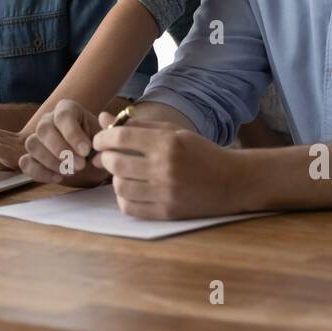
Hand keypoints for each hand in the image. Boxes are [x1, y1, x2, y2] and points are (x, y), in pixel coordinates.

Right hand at [19, 99, 109, 186]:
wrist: (92, 158)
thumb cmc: (98, 144)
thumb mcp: (106, 137)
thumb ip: (106, 136)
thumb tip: (102, 138)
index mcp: (67, 109)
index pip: (63, 116)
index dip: (73, 134)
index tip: (87, 151)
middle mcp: (48, 120)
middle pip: (44, 129)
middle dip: (62, 150)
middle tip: (80, 165)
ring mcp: (37, 137)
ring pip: (32, 144)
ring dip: (51, 161)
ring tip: (71, 170)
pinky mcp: (32, 156)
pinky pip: (25, 162)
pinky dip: (40, 172)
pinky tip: (59, 177)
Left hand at [93, 119, 247, 219]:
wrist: (232, 181)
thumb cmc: (200, 152)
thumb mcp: (173, 132)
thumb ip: (138, 125)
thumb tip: (103, 118)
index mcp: (167, 142)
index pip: (120, 138)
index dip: (103, 138)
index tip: (99, 141)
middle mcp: (166, 167)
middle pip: (116, 163)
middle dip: (106, 158)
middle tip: (108, 157)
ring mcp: (166, 192)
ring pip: (120, 186)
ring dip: (115, 179)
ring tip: (122, 173)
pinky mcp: (167, 212)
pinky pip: (130, 207)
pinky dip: (124, 198)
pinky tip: (131, 190)